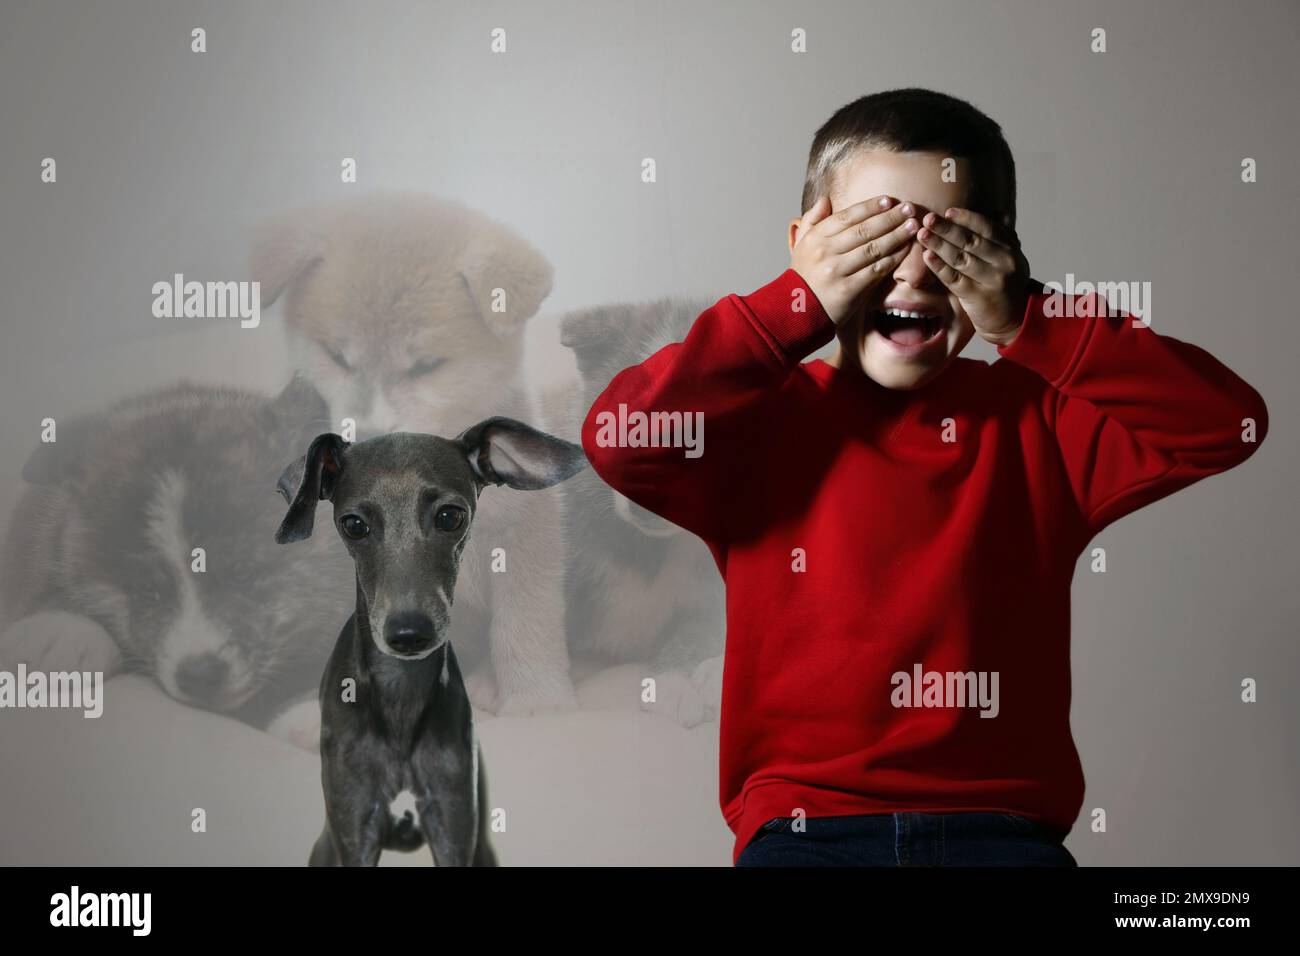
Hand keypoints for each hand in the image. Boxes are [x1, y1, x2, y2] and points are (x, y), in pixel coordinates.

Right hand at [791, 195, 918, 325]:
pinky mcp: (849, 289)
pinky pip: (876, 270)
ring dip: (896, 236)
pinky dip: (893, 258)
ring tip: (912, 226)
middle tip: (909, 208)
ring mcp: (837, 271)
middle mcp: (826, 252)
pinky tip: (905, 250)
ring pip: (873, 248)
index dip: (870, 206)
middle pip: (864, 230)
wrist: (797, 311)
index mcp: (816, 237)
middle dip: (890, 218)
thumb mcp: (801, 244)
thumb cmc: (804, 275)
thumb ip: (812, 219)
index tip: (888, 200)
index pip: (847, 216)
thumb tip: (826, 199)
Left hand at [916, 208, 1029, 345]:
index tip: (947, 211)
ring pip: (960, 258)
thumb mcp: (1010, 259)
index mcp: (1010, 249)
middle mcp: (1004, 263)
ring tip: (922, 234)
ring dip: (938, 244)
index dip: (966, 218)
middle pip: (971, 241)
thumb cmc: (1005, 285)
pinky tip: (927, 256)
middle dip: (947, 228)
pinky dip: (939, 267)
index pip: (986, 228)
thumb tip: (996, 210)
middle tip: (928, 219)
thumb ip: (1000, 238)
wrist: (1014, 319)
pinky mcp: (977, 297)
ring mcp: (991, 280)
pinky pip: (954, 279)